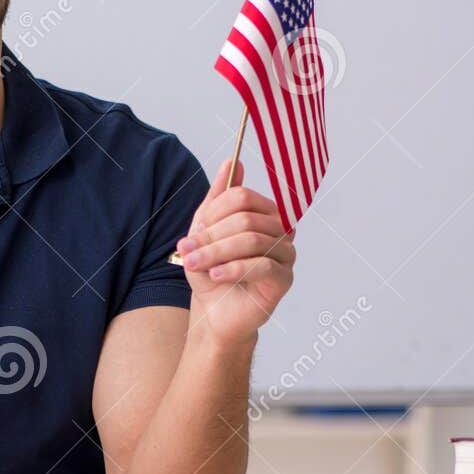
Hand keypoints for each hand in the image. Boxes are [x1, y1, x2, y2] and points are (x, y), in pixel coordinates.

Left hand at [175, 159, 295, 348]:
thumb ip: (218, 198)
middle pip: (246, 219)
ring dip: (216, 252)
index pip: (242, 197)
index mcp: (263, 214)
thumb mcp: (205, 231)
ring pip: (252, 241)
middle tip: (187, 251)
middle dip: (211, 235)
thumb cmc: (211, 270)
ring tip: (194, 264)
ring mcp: (285, 253)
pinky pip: (262, 266)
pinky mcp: (284, 278)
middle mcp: (280, 230)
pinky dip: (233, 269)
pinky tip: (215, 276)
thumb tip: (232, 162)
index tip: (193, 232)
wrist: (214, 311)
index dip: (214, 213)